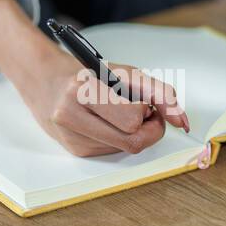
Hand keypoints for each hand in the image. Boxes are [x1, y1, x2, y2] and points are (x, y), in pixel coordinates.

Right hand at [0, 0, 187, 156]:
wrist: (43, 80)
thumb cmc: (87, 74)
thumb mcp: (122, 72)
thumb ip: (157, 92)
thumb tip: (182, 121)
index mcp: (84, 89)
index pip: (133, 118)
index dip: (153, 115)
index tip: (156, 109)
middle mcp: (72, 114)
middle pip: (132, 140)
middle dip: (147, 128)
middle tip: (144, 113)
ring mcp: (70, 135)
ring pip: (124, 148)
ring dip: (134, 134)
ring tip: (124, 116)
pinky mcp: (73, 150)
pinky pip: (112, 152)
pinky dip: (118, 139)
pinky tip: (107, 124)